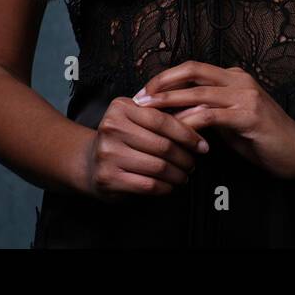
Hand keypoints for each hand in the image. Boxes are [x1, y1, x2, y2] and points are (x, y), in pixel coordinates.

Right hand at [80, 95, 211, 202]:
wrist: (89, 162)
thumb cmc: (124, 138)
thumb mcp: (141, 119)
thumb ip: (170, 115)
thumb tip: (205, 110)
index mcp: (121, 108)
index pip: (163, 120)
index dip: (188, 134)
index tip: (203, 145)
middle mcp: (111, 128)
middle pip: (162, 145)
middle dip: (185, 157)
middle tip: (194, 163)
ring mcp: (107, 154)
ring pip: (157, 166)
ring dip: (178, 174)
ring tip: (185, 175)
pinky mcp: (108, 178)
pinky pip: (148, 184)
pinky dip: (165, 187)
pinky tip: (171, 185)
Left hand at [134, 61, 294, 179]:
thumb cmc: (262, 137)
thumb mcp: (231, 118)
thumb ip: (209, 109)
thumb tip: (175, 111)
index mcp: (234, 77)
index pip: (193, 69)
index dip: (166, 78)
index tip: (144, 92)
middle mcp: (239, 80)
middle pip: (193, 71)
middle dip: (162, 83)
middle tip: (139, 97)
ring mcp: (246, 96)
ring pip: (198, 92)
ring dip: (170, 102)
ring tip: (149, 112)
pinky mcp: (249, 115)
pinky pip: (210, 115)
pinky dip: (190, 121)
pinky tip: (177, 131)